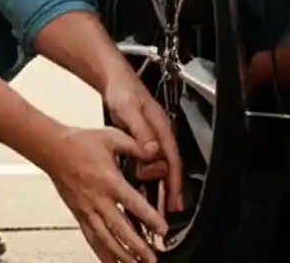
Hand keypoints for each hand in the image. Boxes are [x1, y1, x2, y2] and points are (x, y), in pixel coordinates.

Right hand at [45, 127, 167, 262]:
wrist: (52, 149)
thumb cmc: (80, 143)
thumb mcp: (112, 137)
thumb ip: (135, 146)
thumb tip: (154, 150)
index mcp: (109, 180)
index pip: (132, 203)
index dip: (149, 218)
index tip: (162, 229)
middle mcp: (97, 198)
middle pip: (119, 228)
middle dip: (136, 246)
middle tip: (151, 257)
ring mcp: (87, 209)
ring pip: (104, 238)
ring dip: (121, 255)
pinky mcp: (79, 214)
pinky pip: (91, 238)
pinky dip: (102, 253)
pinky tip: (111, 262)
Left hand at [102, 73, 184, 213]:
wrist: (114, 79)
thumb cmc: (123, 92)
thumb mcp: (128, 110)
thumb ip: (140, 131)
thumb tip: (152, 151)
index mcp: (161, 129)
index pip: (173, 160)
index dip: (175, 182)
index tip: (175, 201)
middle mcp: (160, 134)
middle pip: (168, 167)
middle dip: (169, 189)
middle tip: (166, 209)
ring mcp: (153, 136)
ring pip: (160, 166)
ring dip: (159, 184)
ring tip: (158, 204)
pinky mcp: (143, 138)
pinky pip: (150, 161)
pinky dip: (150, 175)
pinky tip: (143, 185)